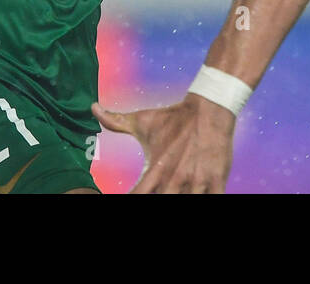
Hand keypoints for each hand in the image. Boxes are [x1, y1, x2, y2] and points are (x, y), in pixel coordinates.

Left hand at [93, 95, 236, 192]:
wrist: (209, 107)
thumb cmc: (173, 117)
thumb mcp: (143, 120)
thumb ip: (116, 121)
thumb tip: (93, 108)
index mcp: (155, 169)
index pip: (137, 197)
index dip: (132, 199)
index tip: (131, 196)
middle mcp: (175, 178)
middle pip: (163, 202)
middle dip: (158, 201)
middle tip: (156, 192)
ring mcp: (197, 180)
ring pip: (187, 203)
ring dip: (180, 199)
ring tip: (175, 192)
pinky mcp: (217, 180)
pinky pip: (213, 199)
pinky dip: (206, 199)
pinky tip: (197, 192)